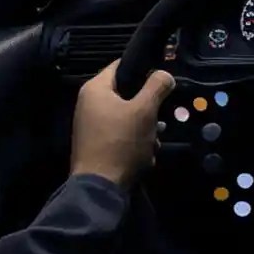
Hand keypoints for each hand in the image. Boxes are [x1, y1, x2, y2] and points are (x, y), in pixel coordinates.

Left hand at [70, 60, 175, 190]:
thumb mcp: (144, 110)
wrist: (100, 188)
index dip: (144, 69)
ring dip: (145, 128)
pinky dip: (135, 142)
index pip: (121, 65)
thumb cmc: (121, 142)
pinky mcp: (97, 145)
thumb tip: (165, 74)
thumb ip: (157, 86)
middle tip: (160, 117)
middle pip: (127, 94)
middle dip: (148, 107)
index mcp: (95, 89)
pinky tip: (145, 155)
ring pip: (127, 116)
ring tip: (153, 141)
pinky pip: (121, 134)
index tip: (162, 79)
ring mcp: (91, 126)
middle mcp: (89, 104)